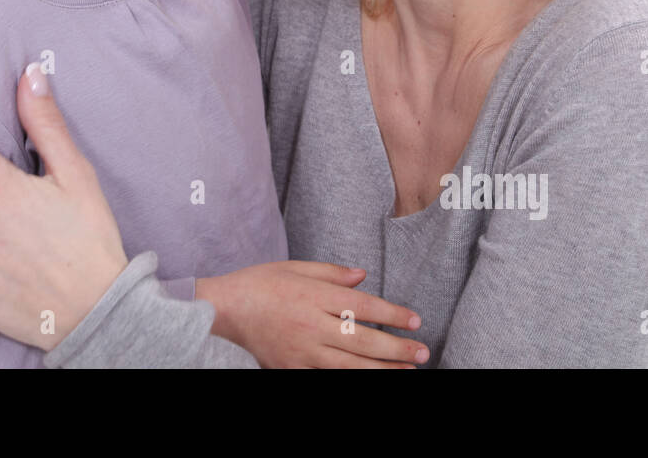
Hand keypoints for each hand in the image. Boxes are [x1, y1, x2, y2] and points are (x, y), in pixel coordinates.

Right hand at [196, 262, 428, 367]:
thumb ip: (331, 273)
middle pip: (362, 339)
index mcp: (314, 295)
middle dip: (397, 348)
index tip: (414, 321)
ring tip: (407, 371)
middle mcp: (312, 325)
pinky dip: (352, 378)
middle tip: (422, 352)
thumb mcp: (295, 267)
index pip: (362, 306)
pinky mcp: (293, 368)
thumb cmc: (259, 284)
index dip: (392, 314)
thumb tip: (363, 275)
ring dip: (383, 369)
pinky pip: (329, 377)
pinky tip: (370, 377)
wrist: (225, 310)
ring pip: (351, 365)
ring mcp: (303, 351)